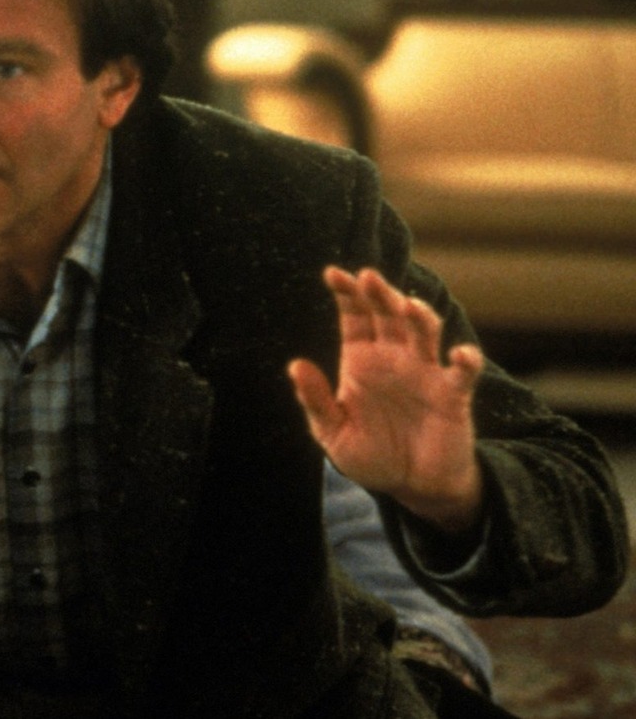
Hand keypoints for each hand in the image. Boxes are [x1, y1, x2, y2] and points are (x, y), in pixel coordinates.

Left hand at [289, 266, 484, 532]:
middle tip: (367, 277)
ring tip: (407, 305)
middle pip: (388, 314)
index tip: (333, 274)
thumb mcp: (334, 432)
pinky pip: (463, 373)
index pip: (354, 316)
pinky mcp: (452, 394)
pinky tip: (460, 354)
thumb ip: (316, 401)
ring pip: (425, 332)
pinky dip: (466, 360)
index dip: (346, 293)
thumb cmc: (371, 455)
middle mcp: (393, 357)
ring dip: (418, 315)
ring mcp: (425, 372)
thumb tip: (295, 365)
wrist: (412, 487)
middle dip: (379, 293)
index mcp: (361, 359)